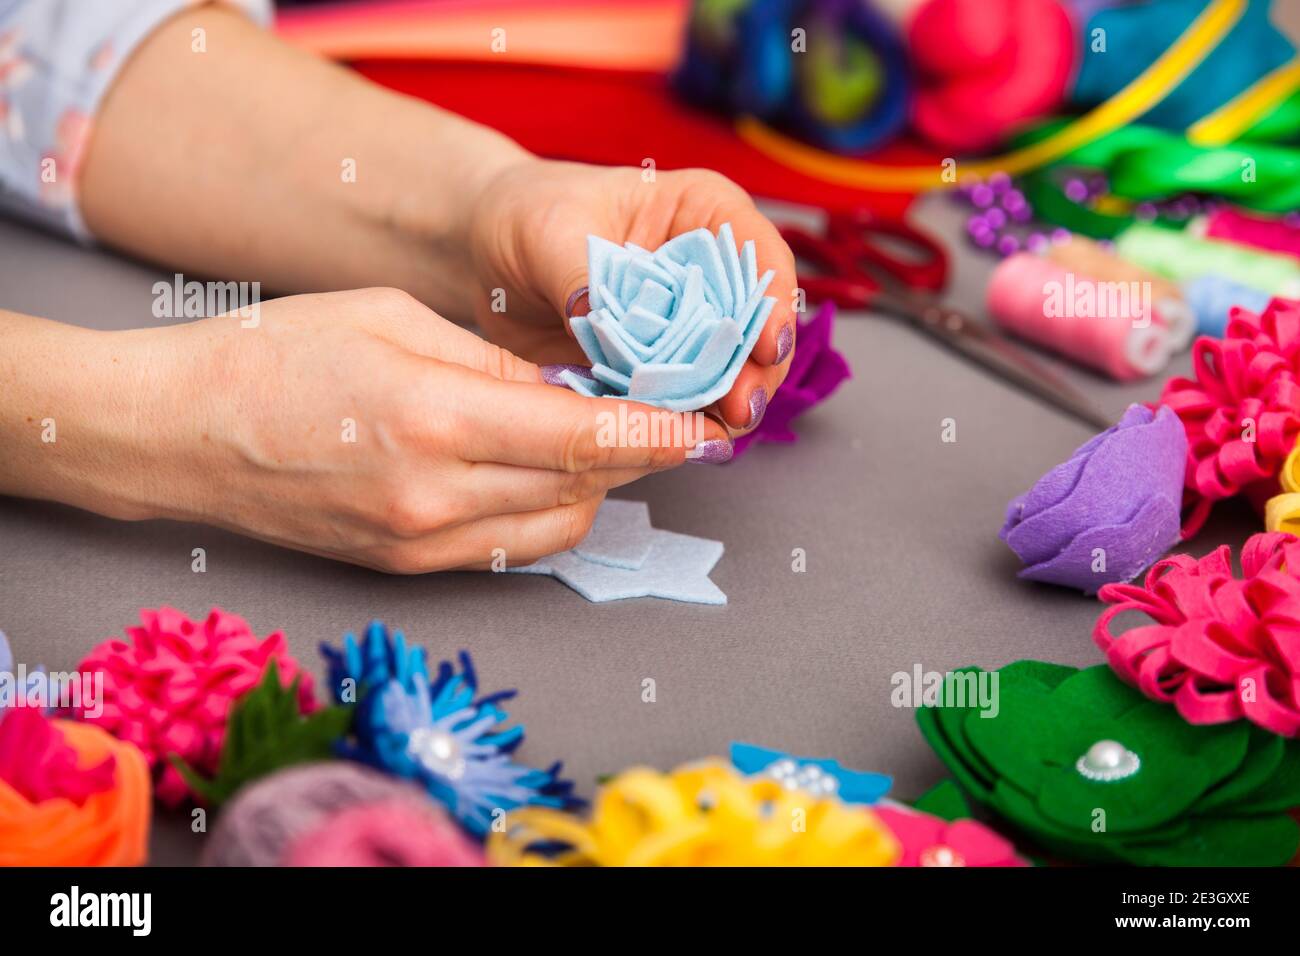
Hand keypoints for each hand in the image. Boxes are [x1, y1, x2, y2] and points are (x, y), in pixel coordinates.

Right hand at [2, 290, 724, 572]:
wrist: (178, 435)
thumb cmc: (274, 355)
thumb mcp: (393, 318)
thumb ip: (494, 360)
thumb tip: (569, 389)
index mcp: (436, 417)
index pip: (584, 436)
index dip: (657, 433)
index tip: (705, 427)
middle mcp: (437, 496)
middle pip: (582, 487)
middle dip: (640, 457)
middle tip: (669, 423)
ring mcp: (420, 543)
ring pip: (554, 528)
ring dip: (596, 489)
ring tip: (603, 442)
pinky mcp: (405, 566)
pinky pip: (508, 549)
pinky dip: (544, 513)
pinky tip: (543, 474)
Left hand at [466, 161, 798, 434]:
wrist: (489, 251)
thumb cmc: (527, 215)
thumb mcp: (549, 233)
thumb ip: (583, 279)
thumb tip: (602, 323)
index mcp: (702, 215)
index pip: (759, 256)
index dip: (773, 305)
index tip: (766, 348)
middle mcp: (708, 272)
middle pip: (757, 328)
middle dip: (754, 372)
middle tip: (739, 410)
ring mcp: (688, 327)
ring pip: (730, 373)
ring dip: (723, 406)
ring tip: (711, 434)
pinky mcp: (659, 370)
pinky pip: (683, 402)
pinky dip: (680, 422)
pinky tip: (674, 439)